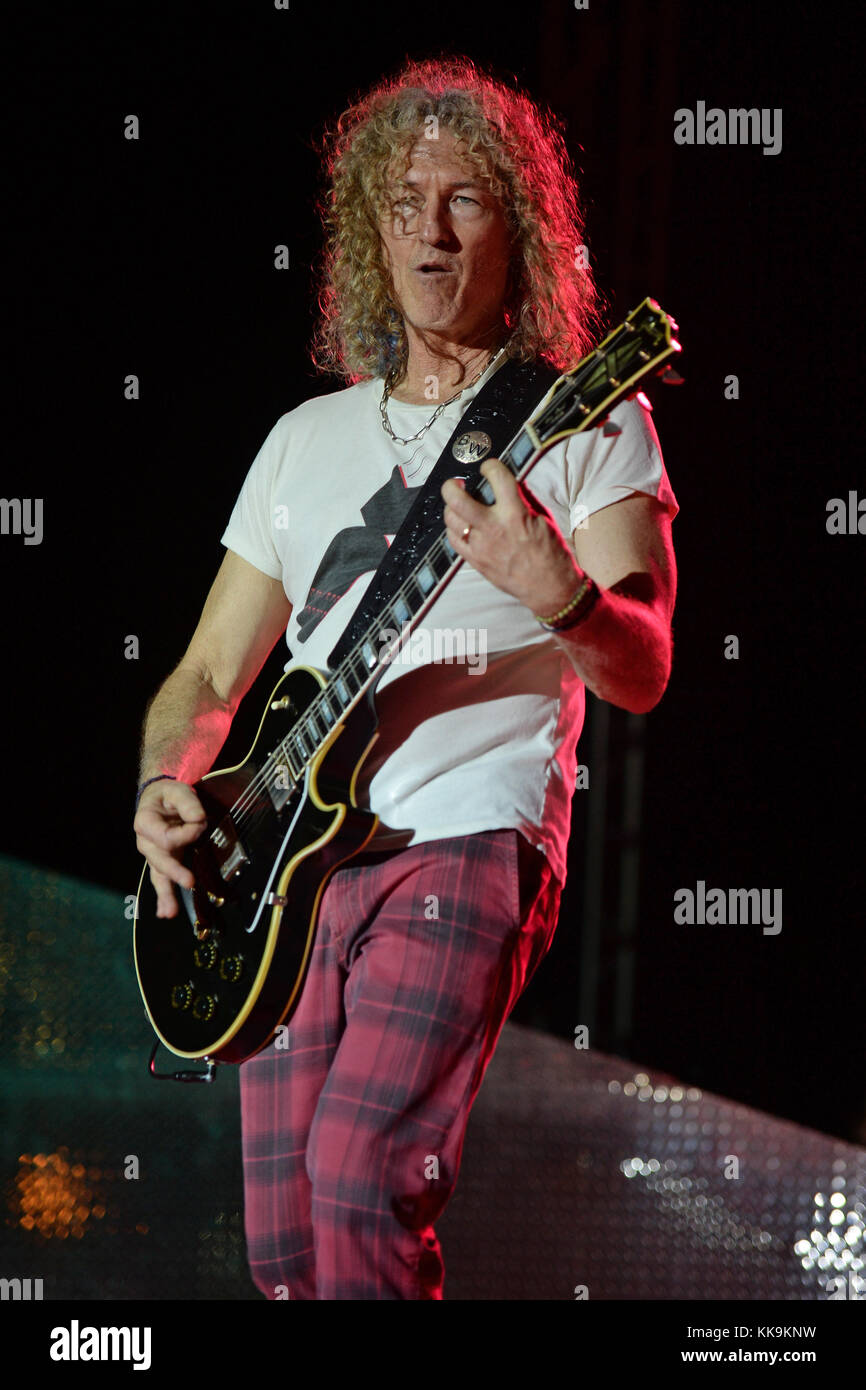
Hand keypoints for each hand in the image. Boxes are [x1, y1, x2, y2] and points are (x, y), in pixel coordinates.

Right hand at [134, 779, 206, 918]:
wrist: (158, 798)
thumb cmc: (167, 795)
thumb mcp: (178, 791)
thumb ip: (188, 803)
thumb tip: (198, 818)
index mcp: (145, 822)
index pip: (166, 837)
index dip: (186, 834)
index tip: (201, 822)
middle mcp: (145, 842)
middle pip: (159, 860)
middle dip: (175, 872)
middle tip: (190, 882)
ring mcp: (152, 854)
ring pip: (157, 876)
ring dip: (165, 894)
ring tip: (170, 912)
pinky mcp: (162, 861)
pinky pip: (160, 880)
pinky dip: (163, 897)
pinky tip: (166, 912)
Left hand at [441, 457, 583, 614]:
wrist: (549, 587)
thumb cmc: (551, 554)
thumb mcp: (544, 519)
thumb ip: (525, 499)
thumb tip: (512, 482)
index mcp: (515, 514)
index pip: (497, 478)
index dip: (490, 466)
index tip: (489, 467)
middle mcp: (494, 528)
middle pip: (458, 500)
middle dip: (452, 486)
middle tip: (456, 483)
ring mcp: (481, 546)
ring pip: (451, 520)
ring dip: (451, 507)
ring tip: (457, 504)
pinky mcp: (476, 561)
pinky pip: (453, 540)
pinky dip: (453, 529)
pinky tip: (460, 525)